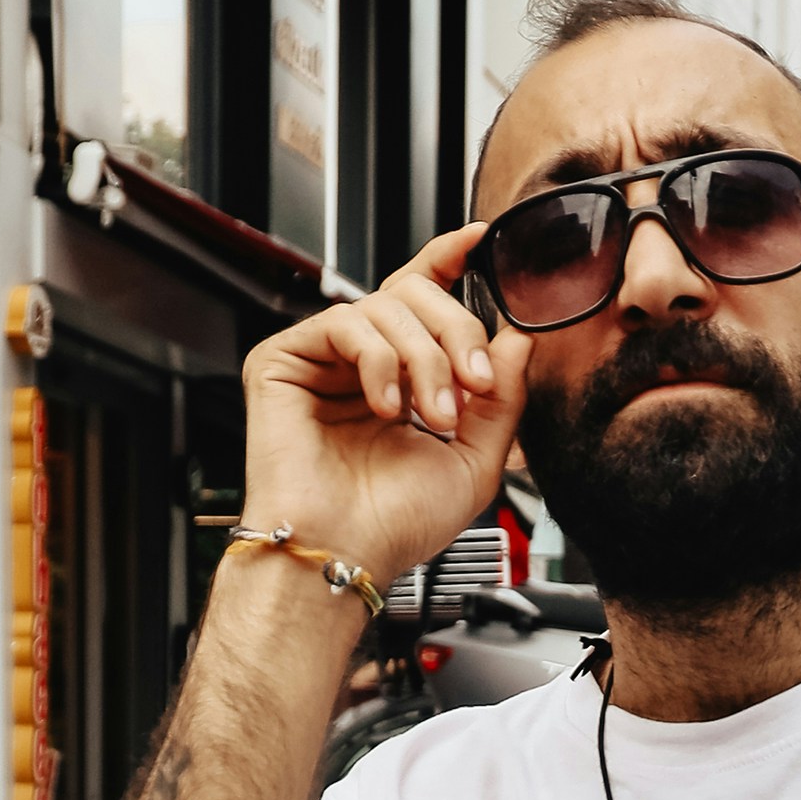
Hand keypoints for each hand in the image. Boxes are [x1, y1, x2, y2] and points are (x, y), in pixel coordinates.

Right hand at [237, 228, 532, 596]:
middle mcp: (359, 364)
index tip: (482, 243)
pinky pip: (346, 323)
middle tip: (471, 386)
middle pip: (413, 294)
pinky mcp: (282, 360)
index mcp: (399, 380)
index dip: (449, 261)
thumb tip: (518, 339)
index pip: (422, 300)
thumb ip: (502, 399)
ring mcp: (320, 360)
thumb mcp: (475, 461)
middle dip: (456, 332)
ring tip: (432, 418)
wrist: (346, 556)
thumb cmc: (395, 525)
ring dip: (425, 359)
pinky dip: (381, 362)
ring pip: (386, 306)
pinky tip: (385, 408)